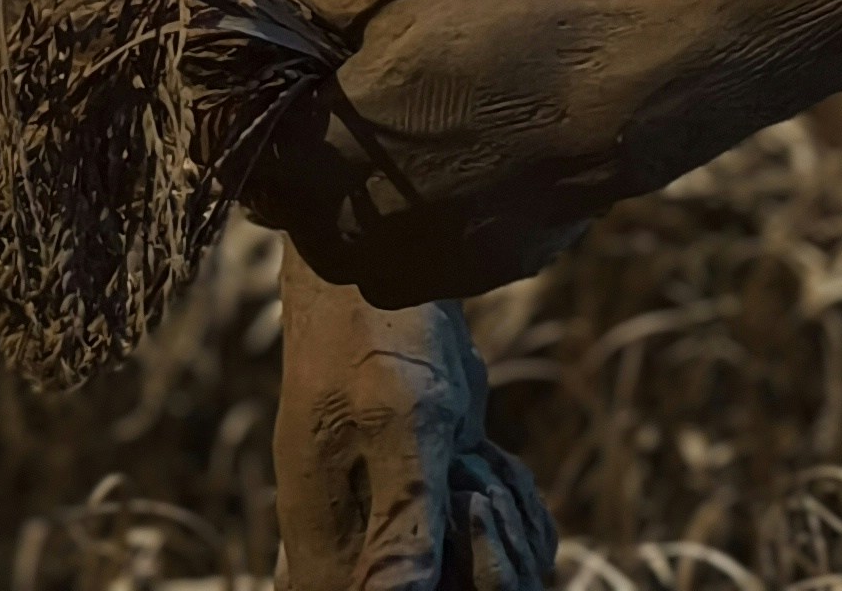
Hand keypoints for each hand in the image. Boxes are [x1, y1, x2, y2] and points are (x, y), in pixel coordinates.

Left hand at [247, 0, 648, 308]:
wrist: (624, 92)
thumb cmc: (508, 25)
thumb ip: (310, 14)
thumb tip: (258, 24)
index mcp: (312, 159)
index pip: (234, 150)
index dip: (256, 109)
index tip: (290, 77)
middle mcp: (342, 235)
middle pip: (286, 198)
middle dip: (306, 150)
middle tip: (361, 92)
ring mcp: (403, 271)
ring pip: (344, 233)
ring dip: (358, 189)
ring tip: (420, 126)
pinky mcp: (459, 285)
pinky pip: (407, 251)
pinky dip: (418, 214)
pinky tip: (464, 158)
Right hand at [275, 268, 554, 590]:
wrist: (378, 280)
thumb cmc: (374, 343)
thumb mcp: (401, 424)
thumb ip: (403, 521)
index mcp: (332, 566)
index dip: (462, 572)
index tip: (463, 500)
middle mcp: (360, 568)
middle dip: (491, 538)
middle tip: (463, 464)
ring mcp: (401, 542)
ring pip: (495, 576)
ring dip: (503, 509)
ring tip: (464, 450)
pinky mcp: (436, 513)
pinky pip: (503, 538)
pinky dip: (510, 494)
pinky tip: (480, 451)